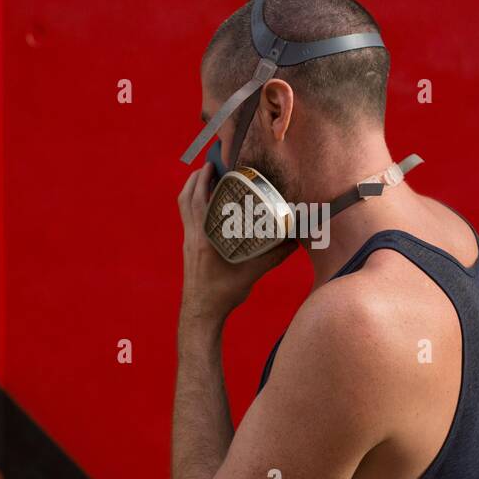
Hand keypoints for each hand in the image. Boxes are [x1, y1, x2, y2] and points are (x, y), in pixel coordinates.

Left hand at [177, 162, 296, 325]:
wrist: (201, 313)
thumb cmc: (222, 295)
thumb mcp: (251, 274)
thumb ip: (274, 257)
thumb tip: (294, 241)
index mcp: (204, 239)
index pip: (198, 202)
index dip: (202, 181)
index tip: (212, 165)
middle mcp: (193, 236)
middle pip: (186, 199)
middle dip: (196, 179)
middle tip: (210, 166)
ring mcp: (188, 241)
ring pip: (184, 207)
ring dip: (192, 190)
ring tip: (206, 179)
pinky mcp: (189, 248)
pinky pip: (187, 218)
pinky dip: (194, 204)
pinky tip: (208, 205)